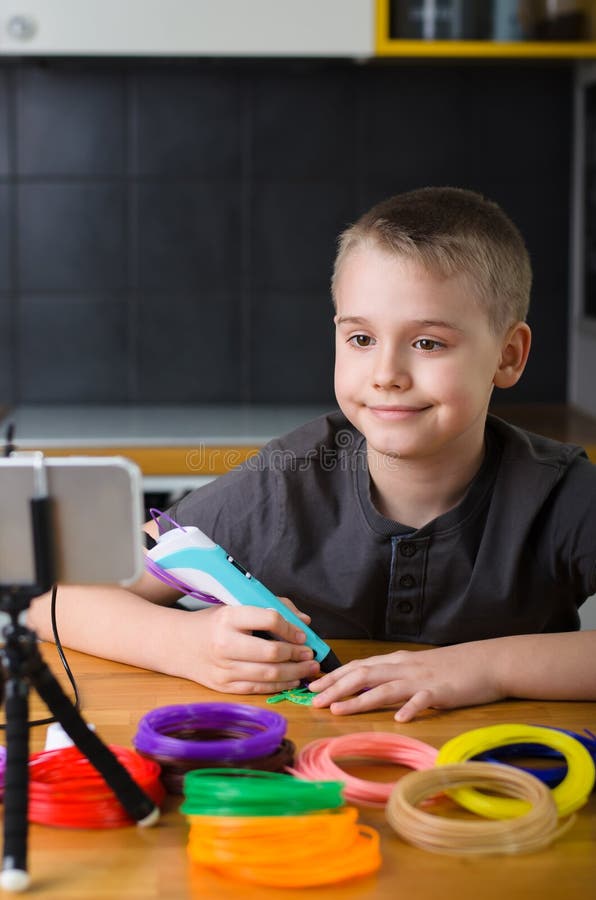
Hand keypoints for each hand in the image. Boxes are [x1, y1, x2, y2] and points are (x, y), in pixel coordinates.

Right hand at [171, 599, 320, 693]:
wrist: (178, 644)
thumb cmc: (214, 622)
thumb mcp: (236, 606)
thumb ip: (273, 608)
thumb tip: (305, 622)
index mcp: (229, 617)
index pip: (269, 619)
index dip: (291, 628)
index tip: (303, 634)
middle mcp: (225, 643)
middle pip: (272, 652)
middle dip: (297, 655)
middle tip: (311, 654)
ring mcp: (224, 668)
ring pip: (268, 674)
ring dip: (295, 673)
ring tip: (309, 668)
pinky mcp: (224, 686)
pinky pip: (258, 688)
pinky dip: (280, 686)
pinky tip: (292, 680)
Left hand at [309, 643, 502, 721]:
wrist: (486, 662)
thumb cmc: (449, 667)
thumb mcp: (415, 667)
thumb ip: (391, 674)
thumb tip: (364, 682)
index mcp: (396, 662)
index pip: (357, 667)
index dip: (333, 677)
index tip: (311, 688)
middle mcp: (403, 668)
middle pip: (363, 675)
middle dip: (336, 688)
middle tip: (313, 701)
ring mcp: (421, 680)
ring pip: (385, 688)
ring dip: (360, 699)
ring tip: (338, 710)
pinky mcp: (441, 692)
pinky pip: (424, 701)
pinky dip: (410, 708)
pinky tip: (399, 719)